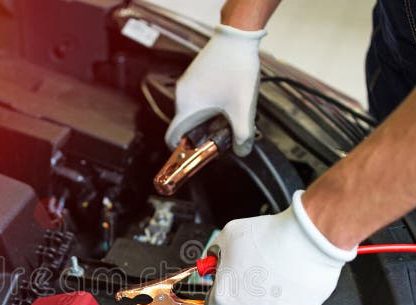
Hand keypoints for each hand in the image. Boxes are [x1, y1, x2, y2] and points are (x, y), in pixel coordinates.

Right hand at [165, 24, 265, 156]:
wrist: (238, 36)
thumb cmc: (236, 68)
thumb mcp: (243, 108)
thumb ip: (242, 135)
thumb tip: (242, 151)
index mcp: (188, 107)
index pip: (172, 137)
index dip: (181, 151)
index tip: (194, 156)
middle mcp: (183, 96)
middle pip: (186, 126)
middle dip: (203, 135)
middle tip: (223, 136)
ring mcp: (187, 84)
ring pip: (193, 112)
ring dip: (208, 119)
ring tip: (230, 116)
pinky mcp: (195, 76)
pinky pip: (197, 99)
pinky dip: (209, 106)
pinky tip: (229, 100)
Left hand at [202, 191, 356, 304]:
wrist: (305, 240)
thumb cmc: (268, 236)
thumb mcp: (227, 236)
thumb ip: (214, 254)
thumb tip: (211, 262)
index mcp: (223, 296)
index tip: (223, 300)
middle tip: (252, 284)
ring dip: (266, 303)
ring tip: (274, 277)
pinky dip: (289, 301)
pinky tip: (291, 281)